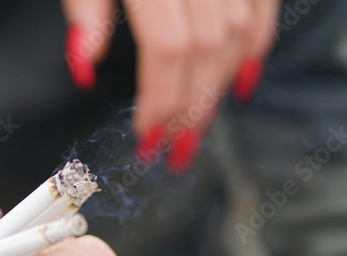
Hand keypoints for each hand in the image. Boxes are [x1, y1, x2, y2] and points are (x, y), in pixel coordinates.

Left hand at [62, 0, 280, 169]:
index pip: (166, 48)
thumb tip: (84, 69)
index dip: (161, 100)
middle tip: (175, 150)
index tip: (148, 139)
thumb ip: (87, 12)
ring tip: (196, 127)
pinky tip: (240, 83)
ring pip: (235, 35)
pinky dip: (254, 49)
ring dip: (216, 89)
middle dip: (191, 108)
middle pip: (205, 49)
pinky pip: (263, 9)